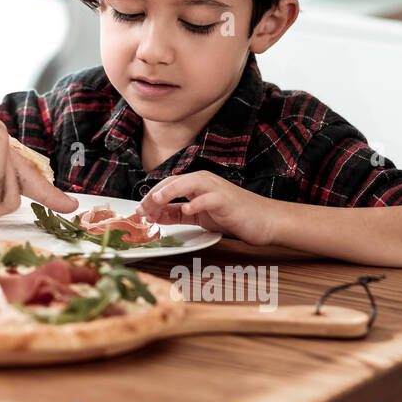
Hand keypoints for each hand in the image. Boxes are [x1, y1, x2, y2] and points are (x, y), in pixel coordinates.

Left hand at [134, 170, 278, 245]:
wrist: (264, 220)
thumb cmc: (232, 216)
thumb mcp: (199, 216)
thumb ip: (178, 214)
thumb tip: (155, 216)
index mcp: (196, 183)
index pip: (166, 185)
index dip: (150, 197)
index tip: (138, 211)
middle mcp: (204, 181)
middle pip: (172, 182)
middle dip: (154, 196)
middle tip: (141, 211)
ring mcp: (216, 188)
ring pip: (187, 183)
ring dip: (169, 191)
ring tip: (156, 202)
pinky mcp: (226, 200)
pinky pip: (208, 198)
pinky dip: (196, 203)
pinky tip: (187, 210)